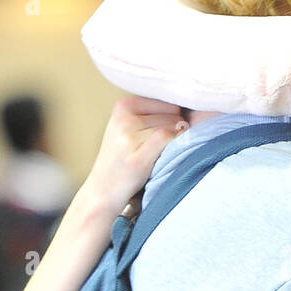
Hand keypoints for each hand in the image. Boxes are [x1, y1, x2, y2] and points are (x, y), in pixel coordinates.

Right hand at [82, 96, 188, 215]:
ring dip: (173, 141)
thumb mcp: (128, 126)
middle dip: (173, 130)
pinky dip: (173, 146)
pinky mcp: (137, 158)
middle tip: (157, 147)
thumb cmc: (122, 157)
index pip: (166, 101)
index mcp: (123, 106)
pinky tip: (163, 157)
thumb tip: (186, 107)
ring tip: (156, 154)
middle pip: (172, 114)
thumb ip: (152, 113)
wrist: (104, 188)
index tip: (161, 133)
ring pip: (172, 127)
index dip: (172, 118)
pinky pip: (167, 139)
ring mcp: (129, 138)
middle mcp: (124, 119)